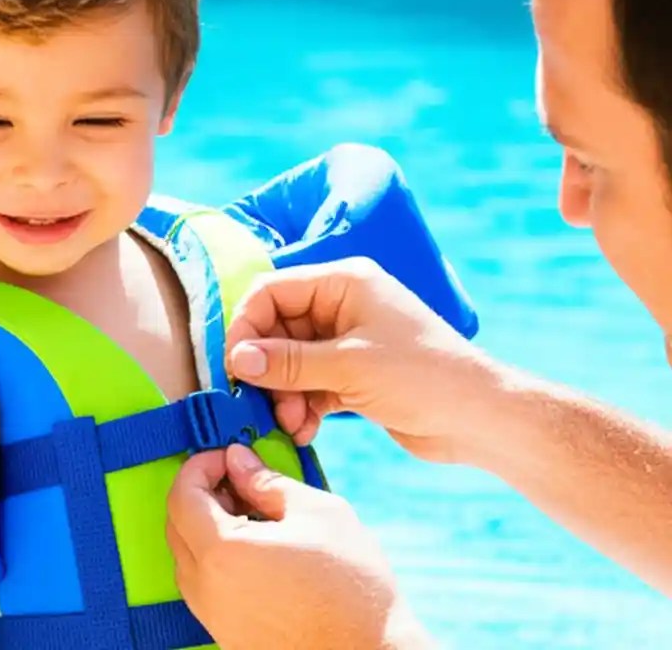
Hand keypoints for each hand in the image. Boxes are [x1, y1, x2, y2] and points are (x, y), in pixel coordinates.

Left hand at [166, 444, 431, 649]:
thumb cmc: (351, 589)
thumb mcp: (319, 514)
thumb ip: (268, 482)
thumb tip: (238, 460)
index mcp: (221, 551)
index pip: (182, 494)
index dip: (200, 465)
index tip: (228, 456)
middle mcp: (204, 586)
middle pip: (177, 522)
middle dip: (201, 492)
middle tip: (241, 480)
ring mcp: (210, 613)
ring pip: (187, 553)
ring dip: (208, 524)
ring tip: (255, 514)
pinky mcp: (223, 631)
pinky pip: (202, 581)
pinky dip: (216, 555)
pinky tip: (257, 548)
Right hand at [225, 257, 499, 463]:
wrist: (478, 419)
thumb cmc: (423, 377)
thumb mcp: (348, 366)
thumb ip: (288, 362)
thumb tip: (238, 360)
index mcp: (343, 283)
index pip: (271, 291)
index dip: (246, 326)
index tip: (236, 367)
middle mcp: (341, 306)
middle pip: (276, 329)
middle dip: (267, 369)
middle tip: (263, 403)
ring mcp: (346, 341)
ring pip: (289, 362)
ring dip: (283, 395)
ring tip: (292, 424)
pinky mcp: (351, 375)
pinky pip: (307, 385)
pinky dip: (300, 407)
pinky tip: (305, 430)